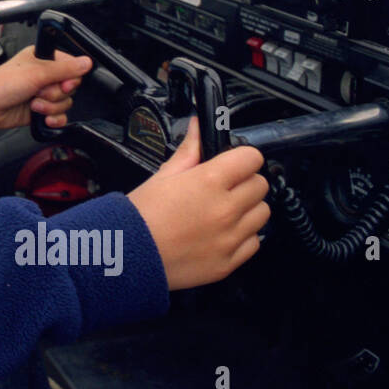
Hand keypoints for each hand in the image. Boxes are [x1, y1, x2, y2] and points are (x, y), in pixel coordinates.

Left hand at [0, 46, 90, 129]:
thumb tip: (87, 62)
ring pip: (64, 103)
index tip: (63, 83)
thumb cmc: (0, 84)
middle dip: (57, 94)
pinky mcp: (37, 111)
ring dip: (51, 107)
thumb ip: (65, 69)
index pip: (71, 67)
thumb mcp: (37, 73)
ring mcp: (40, 93)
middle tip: (40, 92)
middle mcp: (43, 75)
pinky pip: (58, 116)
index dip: (71, 78)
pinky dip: (53, 119)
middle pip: (70, 87)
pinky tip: (41, 117)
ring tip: (34, 103)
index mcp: (43, 59)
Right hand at [126, 118, 270, 289]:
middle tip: (223, 189)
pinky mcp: (229, 262)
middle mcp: (225, 209)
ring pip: (261, 213)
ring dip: (247, 209)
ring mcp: (230, 238)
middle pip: (260, 185)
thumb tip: (199, 125)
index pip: (251, 158)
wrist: (126, 256)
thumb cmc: (140, 216)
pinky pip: (253, 242)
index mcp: (209, 182)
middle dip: (244, 183)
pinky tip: (220, 234)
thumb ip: (189, 150)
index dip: (241, 158)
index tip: (232, 164)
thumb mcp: (162, 176)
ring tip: (222, 213)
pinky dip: (242, 236)